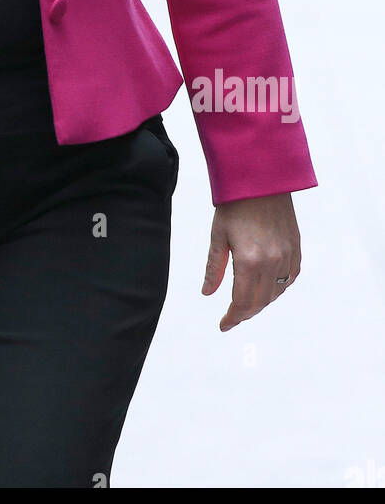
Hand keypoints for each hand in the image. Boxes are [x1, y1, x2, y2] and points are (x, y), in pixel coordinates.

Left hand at [202, 192, 299, 330]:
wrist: (261, 178)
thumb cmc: (234, 203)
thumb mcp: (218, 235)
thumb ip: (213, 268)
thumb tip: (207, 293)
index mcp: (249, 260)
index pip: (242, 302)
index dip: (233, 317)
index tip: (224, 325)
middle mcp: (272, 261)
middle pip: (260, 301)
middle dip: (245, 313)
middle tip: (233, 317)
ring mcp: (287, 255)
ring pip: (276, 292)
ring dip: (262, 302)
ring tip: (247, 303)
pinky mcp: (296, 247)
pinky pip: (290, 277)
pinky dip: (279, 287)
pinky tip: (268, 287)